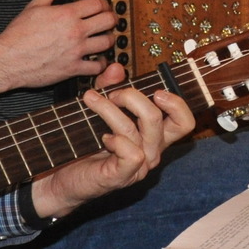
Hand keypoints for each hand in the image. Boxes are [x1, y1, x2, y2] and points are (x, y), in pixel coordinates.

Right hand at [0, 0, 116, 88]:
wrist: (8, 60)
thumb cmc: (18, 35)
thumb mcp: (34, 6)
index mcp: (67, 14)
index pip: (98, 4)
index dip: (104, 4)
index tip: (102, 7)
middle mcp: (75, 31)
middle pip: (109, 21)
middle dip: (111, 19)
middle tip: (108, 21)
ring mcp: (76, 51)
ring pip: (107, 43)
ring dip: (108, 40)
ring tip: (103, 39)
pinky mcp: (73, 68)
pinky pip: (97, 67)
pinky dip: (100, 63)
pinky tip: (96, 60)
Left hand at [30, 63, 193, 217]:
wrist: (64, 179)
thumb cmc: (85, 144)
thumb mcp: (100, 108)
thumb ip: (110, 87)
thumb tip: (116, 68)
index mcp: (154, 136)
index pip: (184, 122)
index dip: (176, 103)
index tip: (155, 91)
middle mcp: (152, 151)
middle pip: (159, 118)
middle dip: (133, 97)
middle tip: (112, 94)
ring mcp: (139, 166)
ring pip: (136, 130)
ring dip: (110, 110)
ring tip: (90, 101)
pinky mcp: (123, 176)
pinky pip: (132, 153)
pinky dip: (117, 140)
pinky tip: (103, 137)